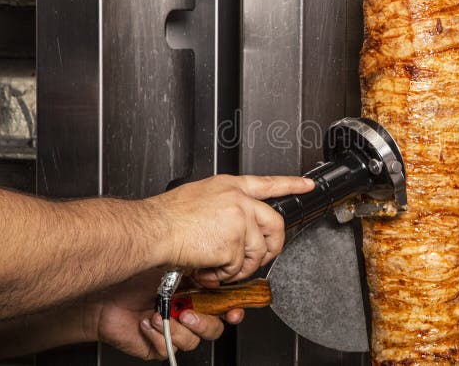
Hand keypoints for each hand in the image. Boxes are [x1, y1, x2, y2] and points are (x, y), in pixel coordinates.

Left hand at [87, 270, 243, 359]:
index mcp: (197, 290)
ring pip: (194, 340)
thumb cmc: (132, 274)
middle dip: (206, 323)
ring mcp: (174, 329)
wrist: (101, 296)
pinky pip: (171, 347)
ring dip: (177, 328)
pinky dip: (158, 335)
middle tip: (190, 314)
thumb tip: (218, 271)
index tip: (234, 311)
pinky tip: (146, 322)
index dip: (233, 308)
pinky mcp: (159, 344)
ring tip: (159, 314)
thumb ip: (199, 268)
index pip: (224, 302)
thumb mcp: (173, 264)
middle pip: (215, 326)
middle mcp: (188, 310)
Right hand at [152, 174, 313, 284]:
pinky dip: (222, 275)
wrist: (151, 229)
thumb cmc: (166, 217)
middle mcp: (239, 200)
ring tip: (217, 267)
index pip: (269, 183)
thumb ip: (224, 204)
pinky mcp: (233, 242)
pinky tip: (207, 269)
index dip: (291, 185)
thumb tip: (235, 221)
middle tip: (259, 259)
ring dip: (239, 267)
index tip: (307, 186)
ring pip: (256, 252)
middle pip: (275, 223)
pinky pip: (238, 267)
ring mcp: (239, 220)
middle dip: (271, 247)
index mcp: (230, 186)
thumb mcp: (200, 196)